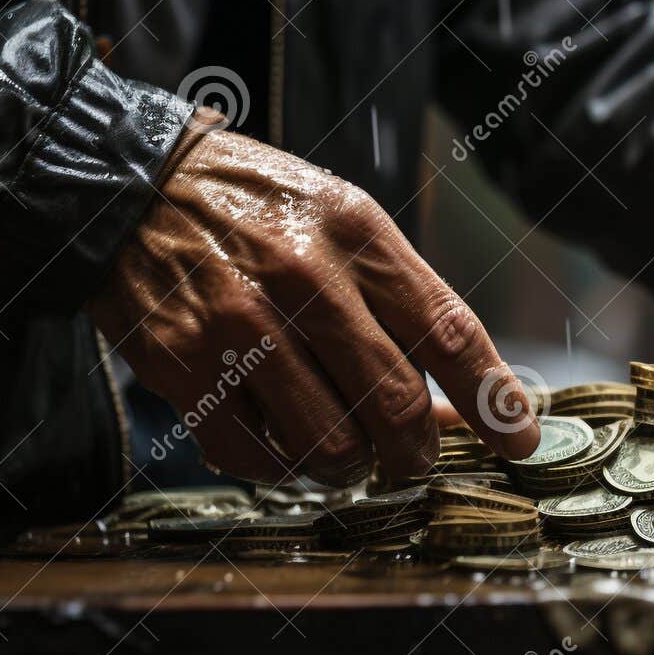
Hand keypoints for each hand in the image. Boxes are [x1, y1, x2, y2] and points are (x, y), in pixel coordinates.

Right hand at [89, 111, 538, 486]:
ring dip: (349, 467)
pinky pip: (256, 457)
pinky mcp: (186, 367)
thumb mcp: (343, 222)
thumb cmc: (258, 208)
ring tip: (344, 454)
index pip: (449, 332)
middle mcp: (306, 278)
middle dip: (415, 452)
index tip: (521, 441)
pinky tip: (282, 447)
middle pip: (395, 405)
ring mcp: (242, 326)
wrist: (133, 185)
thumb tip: (461, 402)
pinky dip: (281, 469)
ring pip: (330, 445)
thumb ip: (402, 303)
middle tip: (411, 459)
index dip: (495, 400)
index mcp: (359, 235)